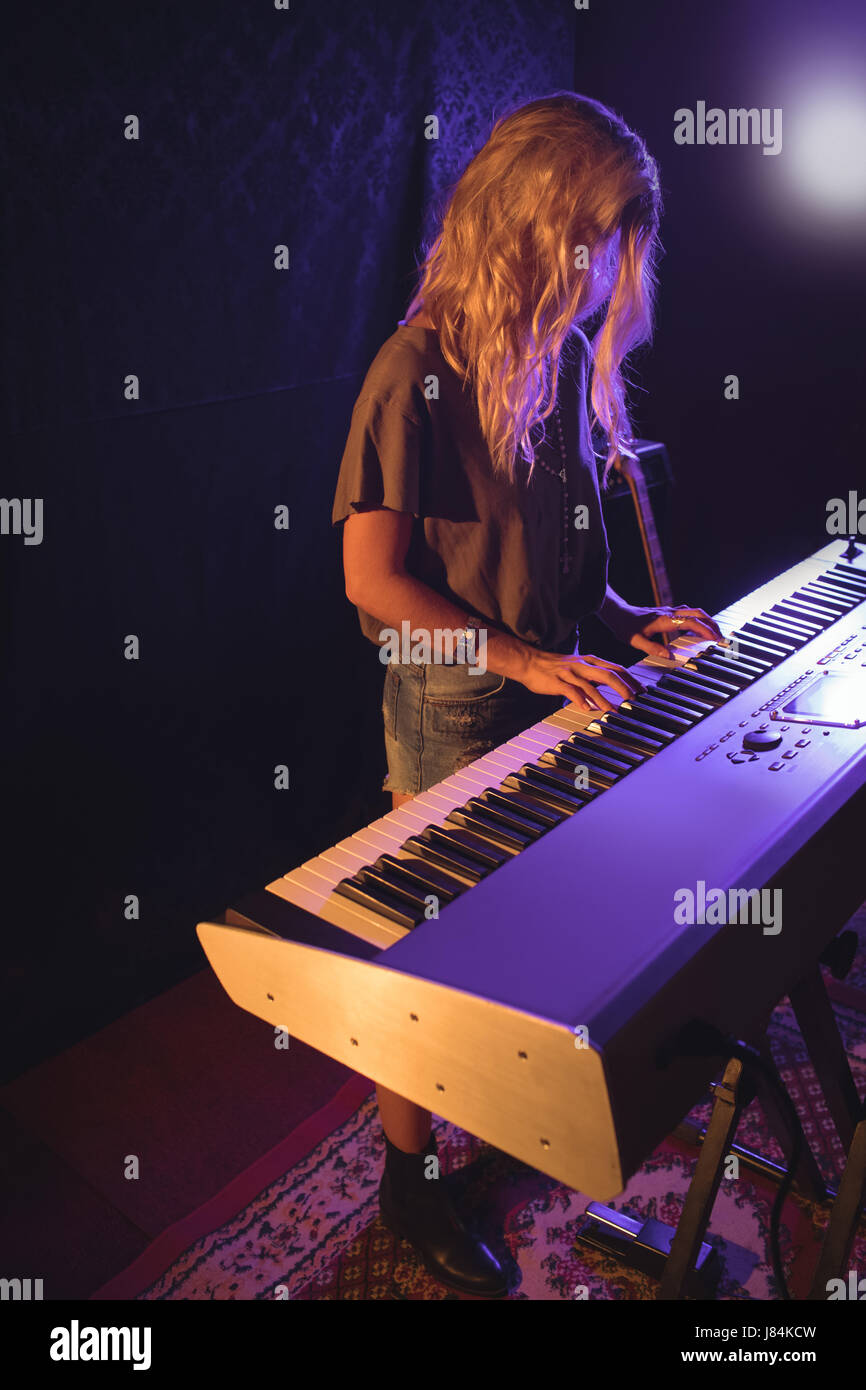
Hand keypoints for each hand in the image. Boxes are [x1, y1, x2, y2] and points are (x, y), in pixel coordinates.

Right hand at [520, 649, 645, 711]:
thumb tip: (608, 692)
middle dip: (623, 688)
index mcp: (590, 661)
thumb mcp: (578, 668)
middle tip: (633, 700)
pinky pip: (571, 691)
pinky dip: (580, 700)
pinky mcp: (557, 681)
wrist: (528, 661)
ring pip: (591, 685)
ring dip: (603, 699)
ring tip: (612, 710)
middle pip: (608, 675)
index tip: (641, 691)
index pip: (616, 668)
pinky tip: (586, 709)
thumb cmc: (553, 667)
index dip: (631, 680)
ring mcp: (570, 673)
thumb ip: (593, 678)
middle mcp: (582, 665)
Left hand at [606, 603, 722, 656]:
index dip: (705, 630)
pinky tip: (699, 628)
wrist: (617, 612)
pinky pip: (688, 613)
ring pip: (694, 611)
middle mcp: (669, 613)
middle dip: (712, 624)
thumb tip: (669, 656)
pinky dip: (698, 619)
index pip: (690, 622)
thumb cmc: (625, 626)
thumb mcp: (635, 641)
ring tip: (715, 633)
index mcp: (664, 620)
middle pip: (698, 613)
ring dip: (707, 620)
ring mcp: (669, 611)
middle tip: (722, 637)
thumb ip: (652, 648)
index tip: (716, 639)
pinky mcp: (668, 612)